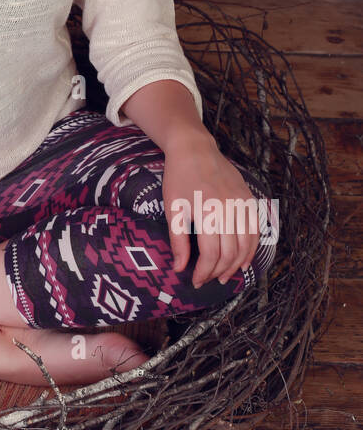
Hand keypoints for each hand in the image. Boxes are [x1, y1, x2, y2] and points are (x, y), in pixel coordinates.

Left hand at [162, 134, 260, 289]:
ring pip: (247, 244)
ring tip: (225, 275)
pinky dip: (252, 248)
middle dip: (219, 271)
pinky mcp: (249, 199)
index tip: (196, 280)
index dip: (204, 272)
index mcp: (207, 211)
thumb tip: (180, 268)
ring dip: (238, 264)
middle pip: (231, 252)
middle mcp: (229, 208)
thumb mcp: (173, 208)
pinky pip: (256, 230)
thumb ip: (178, 240)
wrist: (195, 148)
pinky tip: (243, 260)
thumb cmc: (179, 177)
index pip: (211, 254)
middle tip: (209, 280)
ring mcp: (242, 203)